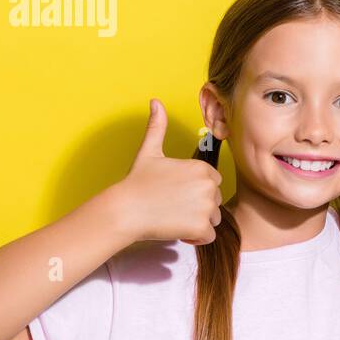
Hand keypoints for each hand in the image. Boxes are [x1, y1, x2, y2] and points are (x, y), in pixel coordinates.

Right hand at [113, 99, 223, 244]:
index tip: (176, 192)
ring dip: (197, 223)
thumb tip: (155, 101)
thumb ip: (157, 127)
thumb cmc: (137, 182)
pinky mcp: (200, 226)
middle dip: (197, 207)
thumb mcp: (149, 151)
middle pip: (215, 202)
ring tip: (174, 217)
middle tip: (172, 205)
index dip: (195, 190)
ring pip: (213, 220)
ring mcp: (206, 207)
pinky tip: (176, 229)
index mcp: (202, 168)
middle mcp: (208, 185)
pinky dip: (195, 237)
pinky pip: (208, 236)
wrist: (125, 210)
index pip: (213, 183)